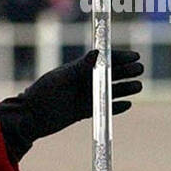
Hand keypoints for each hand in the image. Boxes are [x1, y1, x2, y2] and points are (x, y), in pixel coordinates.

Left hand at [0, 50, 142, 162]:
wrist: (30, 117)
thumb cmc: (42, 94)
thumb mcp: (60, 79)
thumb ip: (79, 68)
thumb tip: (98, 53)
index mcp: (78, 69)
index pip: (103, 60)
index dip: (119, 58)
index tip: (134, 56)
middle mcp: (84, 82)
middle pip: (110, 75)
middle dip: (126, 71)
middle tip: (140, 70)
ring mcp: (84, 97)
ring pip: (110, 92)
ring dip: (124, 89)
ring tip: (138, 87)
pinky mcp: (83, 112)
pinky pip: (104, 108)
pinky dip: (116, 107)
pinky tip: (127, 105)